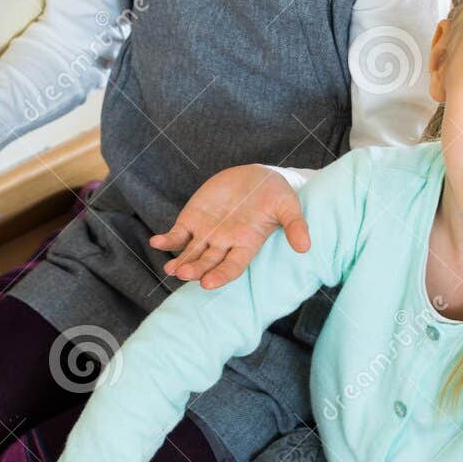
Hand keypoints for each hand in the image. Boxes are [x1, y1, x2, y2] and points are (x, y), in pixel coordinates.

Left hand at [148, 164, 310, 288]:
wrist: (257, 178)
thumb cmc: (275, 194)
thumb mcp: (288, 206)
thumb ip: (295, 226)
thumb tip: (305, 247)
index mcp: (246, 245)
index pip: (232, 267)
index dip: (220, 276)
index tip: (208, 283)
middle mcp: (224, 244)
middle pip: (207, 263)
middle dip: (196, 270)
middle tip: (184, 273)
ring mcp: (207, 233)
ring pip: (190, 253)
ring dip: (180, 261)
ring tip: (171, 268)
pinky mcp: (193, 220)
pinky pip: (177, 234)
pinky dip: (167, 240)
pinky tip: (157, 241)